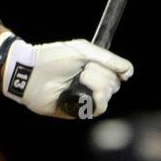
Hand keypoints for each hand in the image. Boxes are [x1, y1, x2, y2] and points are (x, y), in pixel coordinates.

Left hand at [0, 35, 132, 118]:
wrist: (30, 71)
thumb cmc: (53, 57)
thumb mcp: (82, 50)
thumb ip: (107, 59)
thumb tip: (129, 71)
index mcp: (92, 69)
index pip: (117, 74)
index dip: (117, 70)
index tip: (110, 66)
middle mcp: (90, 85)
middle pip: (114, 85)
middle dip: (101, 74)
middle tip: (83, 69)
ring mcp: (83, 98)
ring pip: (106, 97)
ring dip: (97, 84)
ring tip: (80, 77)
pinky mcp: (75, 110)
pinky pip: (96, 109)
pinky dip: (93, 99)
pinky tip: (81, 89)